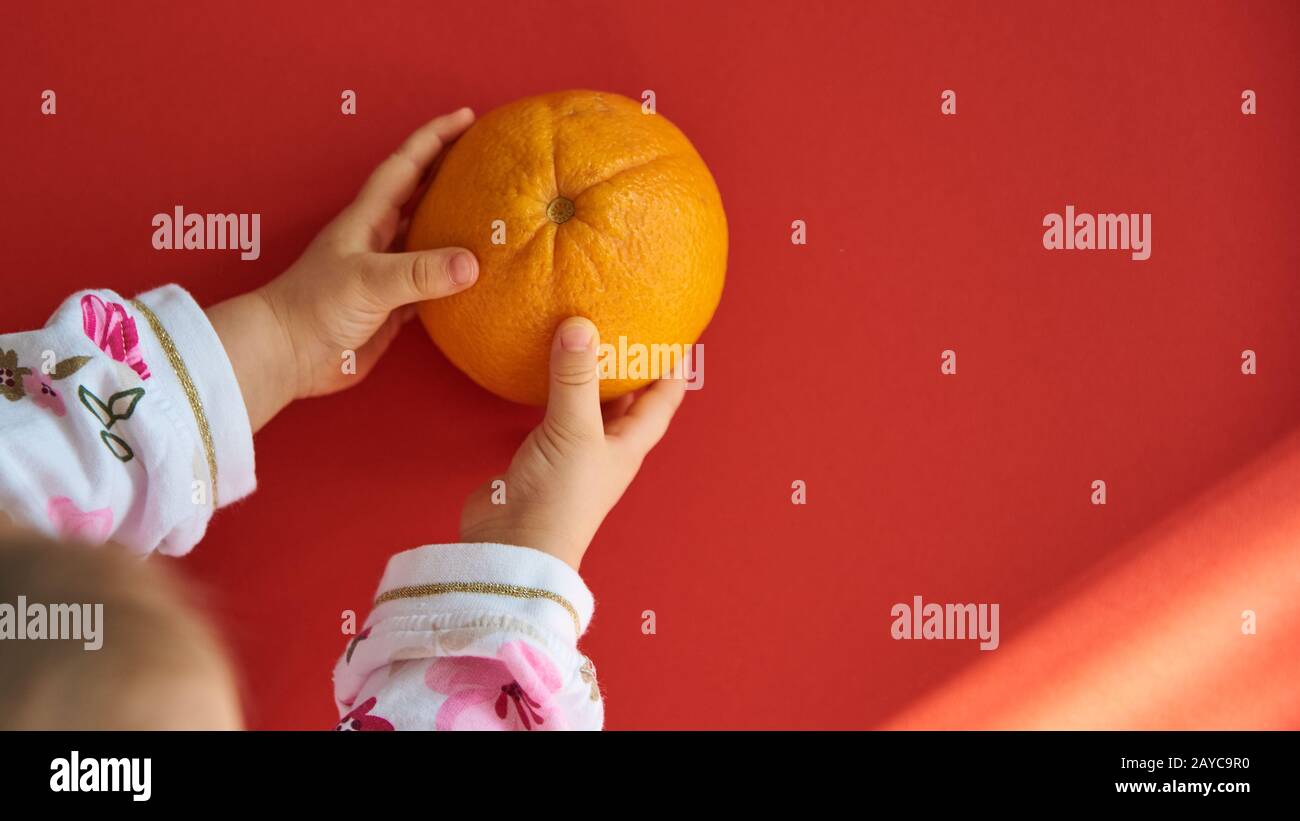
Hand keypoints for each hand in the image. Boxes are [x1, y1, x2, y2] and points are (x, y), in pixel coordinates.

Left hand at [208, 107, 478, 430]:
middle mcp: (379, 239)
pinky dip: (454, 277)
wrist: (287, 355)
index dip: (435, 138)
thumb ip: (420, 272)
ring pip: (428, 239)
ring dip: (456, 225)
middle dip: (451, 172)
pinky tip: (476, 277)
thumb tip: (473, 263)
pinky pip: (432, 284)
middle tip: (488, 157)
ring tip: (492, 214)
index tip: (467, 117)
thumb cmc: (314, 307)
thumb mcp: (369, 282)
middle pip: (421, 195)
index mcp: (368, 219)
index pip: (406, 166)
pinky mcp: (392, 306)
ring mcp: (386, 273)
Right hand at [459, 318, 686, 570]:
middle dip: (633, 370)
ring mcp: (572, 456)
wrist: (513, 546)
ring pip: (590, 408)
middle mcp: (605, 450)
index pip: (661, 403)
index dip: (673, 371)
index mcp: (627, 446)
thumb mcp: (574, 431)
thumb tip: (580, 325)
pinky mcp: (539, 458)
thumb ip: (575, 378)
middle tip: (630, 331)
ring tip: (590, 342)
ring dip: (592, 379)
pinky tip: (542, 372)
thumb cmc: (559, 498)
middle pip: (629, 404)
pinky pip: (553, 415)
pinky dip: (553, 391)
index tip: (679, 337)